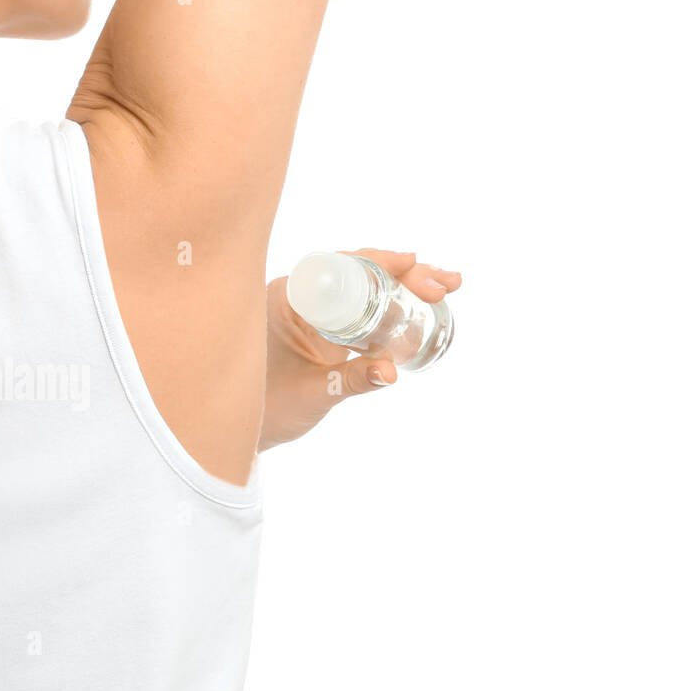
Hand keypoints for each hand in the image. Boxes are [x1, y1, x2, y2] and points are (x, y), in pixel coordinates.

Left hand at [258, 250, 462, 451]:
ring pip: (364, 288)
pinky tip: (424, 307)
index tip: (413, 263)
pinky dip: (392, 306)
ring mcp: (315, 313)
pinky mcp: (326, 330)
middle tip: (444, 285)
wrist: (242, 429)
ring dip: (405, 286)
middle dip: (404, 273)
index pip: (338, 265)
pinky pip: (362, 308)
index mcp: (287, 299)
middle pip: (359, 272)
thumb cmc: (265, 409)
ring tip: (448, 287)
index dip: (379, 262)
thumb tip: (391, 371)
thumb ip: (349, 382)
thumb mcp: (311, 394)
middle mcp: (300, 298)